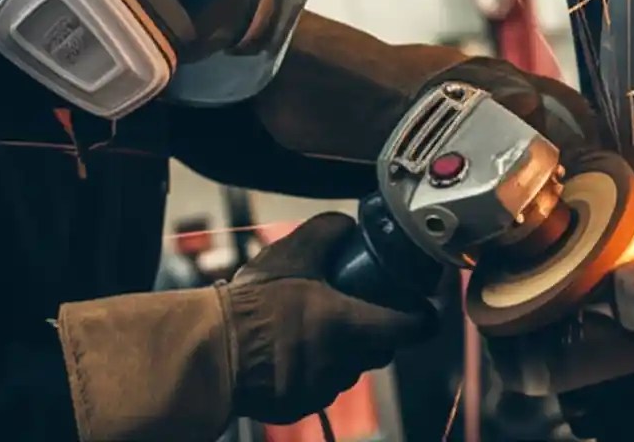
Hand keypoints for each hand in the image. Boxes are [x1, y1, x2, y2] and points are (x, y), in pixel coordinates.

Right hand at [222, 213, 431, 423]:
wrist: (211, 352)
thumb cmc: (253, 305)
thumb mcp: (292, 254)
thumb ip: (327, 232)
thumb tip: (347, 226)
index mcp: (353, 326)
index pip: (414, 328)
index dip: (423, 317)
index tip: (422, 309)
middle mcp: (345, 363)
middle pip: (381, 350)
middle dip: (375, 331)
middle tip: (354, 309)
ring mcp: (321, 389)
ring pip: (347, 370)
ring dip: (340, 352)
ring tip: (309, 329)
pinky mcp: (297, 406)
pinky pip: (316, 387)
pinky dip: (310, 371)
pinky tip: (286, 353)